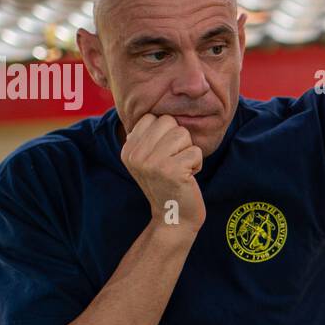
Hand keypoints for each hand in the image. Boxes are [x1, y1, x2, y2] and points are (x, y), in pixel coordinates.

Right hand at [121, 113, 204, 233]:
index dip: (167, 134)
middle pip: (170, 122)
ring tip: (180, 170)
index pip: (153, 118)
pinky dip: (197, 165)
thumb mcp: (150, 158)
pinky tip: (187, 179)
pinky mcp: (171, 171)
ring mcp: (152, 163)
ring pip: (184, 134)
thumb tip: (159, 106)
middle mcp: (135, 154)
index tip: (164, 156)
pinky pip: (195, 152)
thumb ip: (150, 135)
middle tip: (174, 163)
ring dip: (189, 153)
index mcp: (127, 148)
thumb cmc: (168, 184)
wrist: (173, 218)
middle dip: (180, 141)